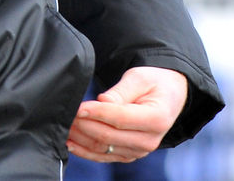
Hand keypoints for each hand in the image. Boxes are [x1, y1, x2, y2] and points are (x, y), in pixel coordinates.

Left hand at [66, 66, 186, 162]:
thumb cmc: (153, 83)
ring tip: (64, 125)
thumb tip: (101, 101)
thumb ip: (120, 91)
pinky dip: (86, 151)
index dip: (96, 113)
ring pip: (103, 148)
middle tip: (66, 114)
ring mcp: (139, 150)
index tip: (78, 108)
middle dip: (84, 125)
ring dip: (81, 138)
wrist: (168, 96)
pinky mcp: (129, 154)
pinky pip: (104, 156)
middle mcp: (149, 140)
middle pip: (109, 136)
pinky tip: (71, 143)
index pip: (120, 118)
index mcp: (156, 118)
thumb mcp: (139, 78)